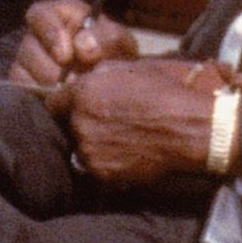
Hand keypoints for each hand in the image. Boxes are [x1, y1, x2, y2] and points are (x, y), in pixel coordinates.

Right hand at [11, 0, 138, 93]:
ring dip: (47, 86)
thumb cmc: (116, 58)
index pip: (39, 15)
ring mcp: (27, 61)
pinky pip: (22, 91)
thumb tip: (82, 46)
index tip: (65, 56)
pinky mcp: (24, 84)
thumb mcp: (121, 43)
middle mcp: (38, 36)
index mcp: (60, 16)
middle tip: (73, 85)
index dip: (49, 33)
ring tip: (70, 97)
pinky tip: (59, 104)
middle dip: (52, 70)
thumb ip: (107, 37)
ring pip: (21, 71)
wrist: (114, 91)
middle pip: (28, 47)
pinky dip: (39, 99)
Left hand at [65, 59, 215, 184]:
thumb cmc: (164, 94)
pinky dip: (106, 162)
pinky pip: (95, 167)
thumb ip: (98, 75)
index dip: (64, 105)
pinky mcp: (103, 173)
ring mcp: (90, 150)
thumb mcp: (129, 69)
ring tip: (120, 139)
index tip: (74, 108)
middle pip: (66, 126)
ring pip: (80, 148)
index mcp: (83, 94)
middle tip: (105, 124)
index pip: (52, 102)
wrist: (188, 129)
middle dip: (80, 124)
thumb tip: (83, 81)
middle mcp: (81, 123)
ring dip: (92, 145)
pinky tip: (127, 153)